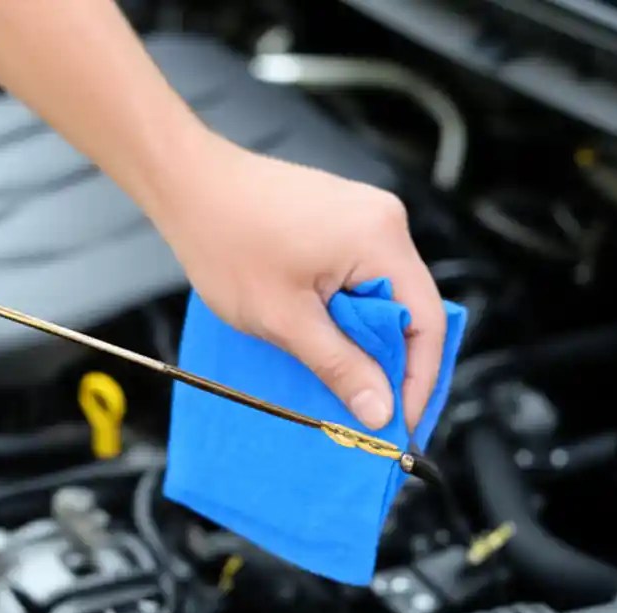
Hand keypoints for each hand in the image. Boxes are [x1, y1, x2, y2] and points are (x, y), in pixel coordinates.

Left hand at [150, 134, 444, 431]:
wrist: (188, 185)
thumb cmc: (227, 243)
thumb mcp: (285, 320)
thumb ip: (339, 366)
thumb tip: (381, 411)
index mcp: (381, 240)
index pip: (428, 322)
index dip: (419, 380)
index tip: (401, 424)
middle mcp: (384, 220)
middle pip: (407, 307)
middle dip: (390, 363)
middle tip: (371, 412)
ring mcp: (362, 215)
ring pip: (381, 293)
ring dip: (364, 337)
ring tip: (344, 381)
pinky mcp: (340, 217)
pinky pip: (359, 275)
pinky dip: (347, 311)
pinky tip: (322, 337)